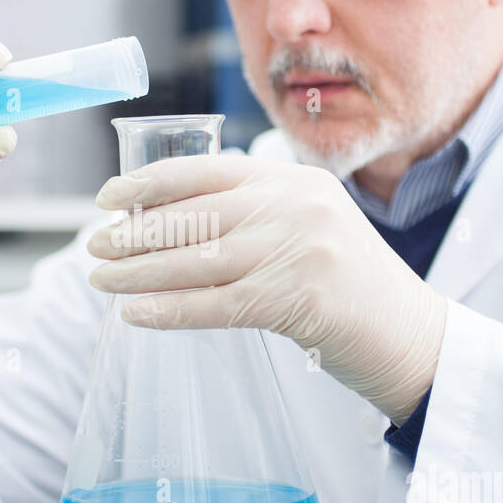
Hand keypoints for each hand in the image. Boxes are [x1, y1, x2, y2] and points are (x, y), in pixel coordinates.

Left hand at [85, 156, 447, 421]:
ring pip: (196, 261)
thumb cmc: (347, 281)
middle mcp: (295, 207)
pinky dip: (168, 310)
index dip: (148, 183)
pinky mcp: (299, 301)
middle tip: (93, 246)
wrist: (408, 333)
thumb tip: (166, 215)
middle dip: (134, 233)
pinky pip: (215, 304)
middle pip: (193, 216)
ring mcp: (299, 252)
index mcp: (293, 180)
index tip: (106, 199)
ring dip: (138, 273)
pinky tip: (134, 314)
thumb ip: (254, 210)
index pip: (206, 170)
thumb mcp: (308, 223)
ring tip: (100, 280)